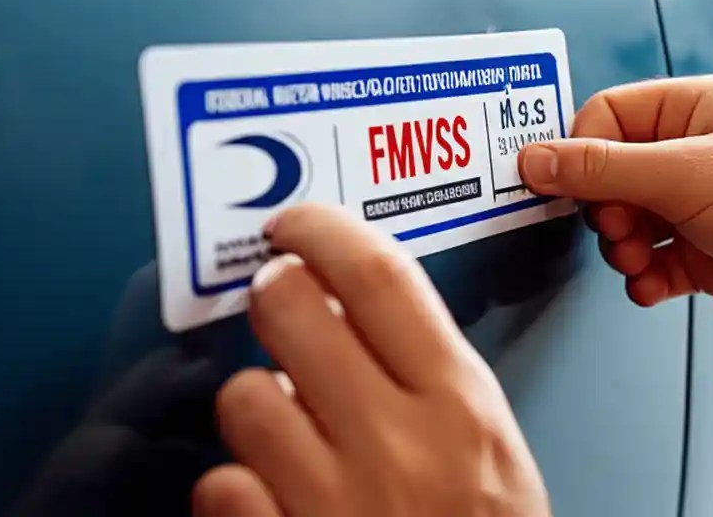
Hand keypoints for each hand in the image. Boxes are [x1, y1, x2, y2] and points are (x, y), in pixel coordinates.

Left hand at [192, 204, 549, 516]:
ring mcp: (336, 501)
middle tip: (276, 305)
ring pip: (242, 395)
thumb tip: (349, 303)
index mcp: (459, 405)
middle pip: (291, 308)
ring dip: (251, 403)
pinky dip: (233, 488)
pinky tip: (267, 498)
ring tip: (281, 427)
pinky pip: (221, 485)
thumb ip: (431, 376)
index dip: (322, 230)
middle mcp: (398, 443)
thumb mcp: (491, 449)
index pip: (380, 275)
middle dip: (271, 296)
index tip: (295, 224)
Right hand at [518, 74, 712, 336]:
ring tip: (641, 260)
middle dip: (605, 211)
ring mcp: (704, 204)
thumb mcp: (685, 175)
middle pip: (612, 176)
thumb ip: (601, 170)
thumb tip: (536, 158)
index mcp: (695, 109)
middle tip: (619, 227)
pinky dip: (646, 277)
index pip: (607, 117)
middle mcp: (698, 152)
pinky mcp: (711, 252)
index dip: (580, 154)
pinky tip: (655, 284)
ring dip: (623, 248)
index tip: (563, 188)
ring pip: (630, 223)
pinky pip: (656, 262)